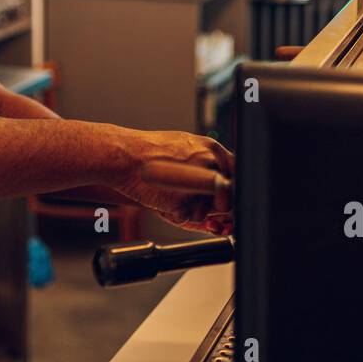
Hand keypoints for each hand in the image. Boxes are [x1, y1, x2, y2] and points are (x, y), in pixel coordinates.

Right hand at [111, 129, 233, 235]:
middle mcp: (211, 165)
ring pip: (206, 212)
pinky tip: (164, 197)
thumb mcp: (185, 144)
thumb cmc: (150, 150)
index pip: (236, 176)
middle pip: (226, 198)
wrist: (126, 156)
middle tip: (190, 196)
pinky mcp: (186, 202)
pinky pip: (188, 218)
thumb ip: (207, 159)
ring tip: (171, 192)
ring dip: (191, 209)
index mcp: (212, 149)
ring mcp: (200, 184)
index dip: (228, 190)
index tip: (221, 196)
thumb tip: (222, 177)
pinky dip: (176, 214)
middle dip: (212, 204)